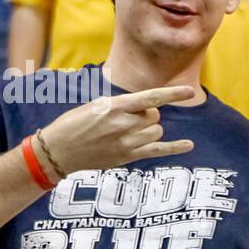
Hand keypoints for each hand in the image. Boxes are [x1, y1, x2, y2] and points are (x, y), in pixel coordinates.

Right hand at [38, 85, 200, 177]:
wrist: (58, 150)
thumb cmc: (75, 124)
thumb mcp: (96, 106)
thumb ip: (122, 105)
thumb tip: (147, 104)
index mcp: (115, 106)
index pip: (150, 98)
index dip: (172, 94)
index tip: (189, 92)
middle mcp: (124, 124)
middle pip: (155, 116)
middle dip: (148, 115)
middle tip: (129, 119)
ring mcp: (127, 142)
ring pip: (157, 131)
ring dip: (151, 129)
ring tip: (131, 131)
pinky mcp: (128, 157)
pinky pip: (159, 151)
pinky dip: (175, 148)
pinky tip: (189, 145)